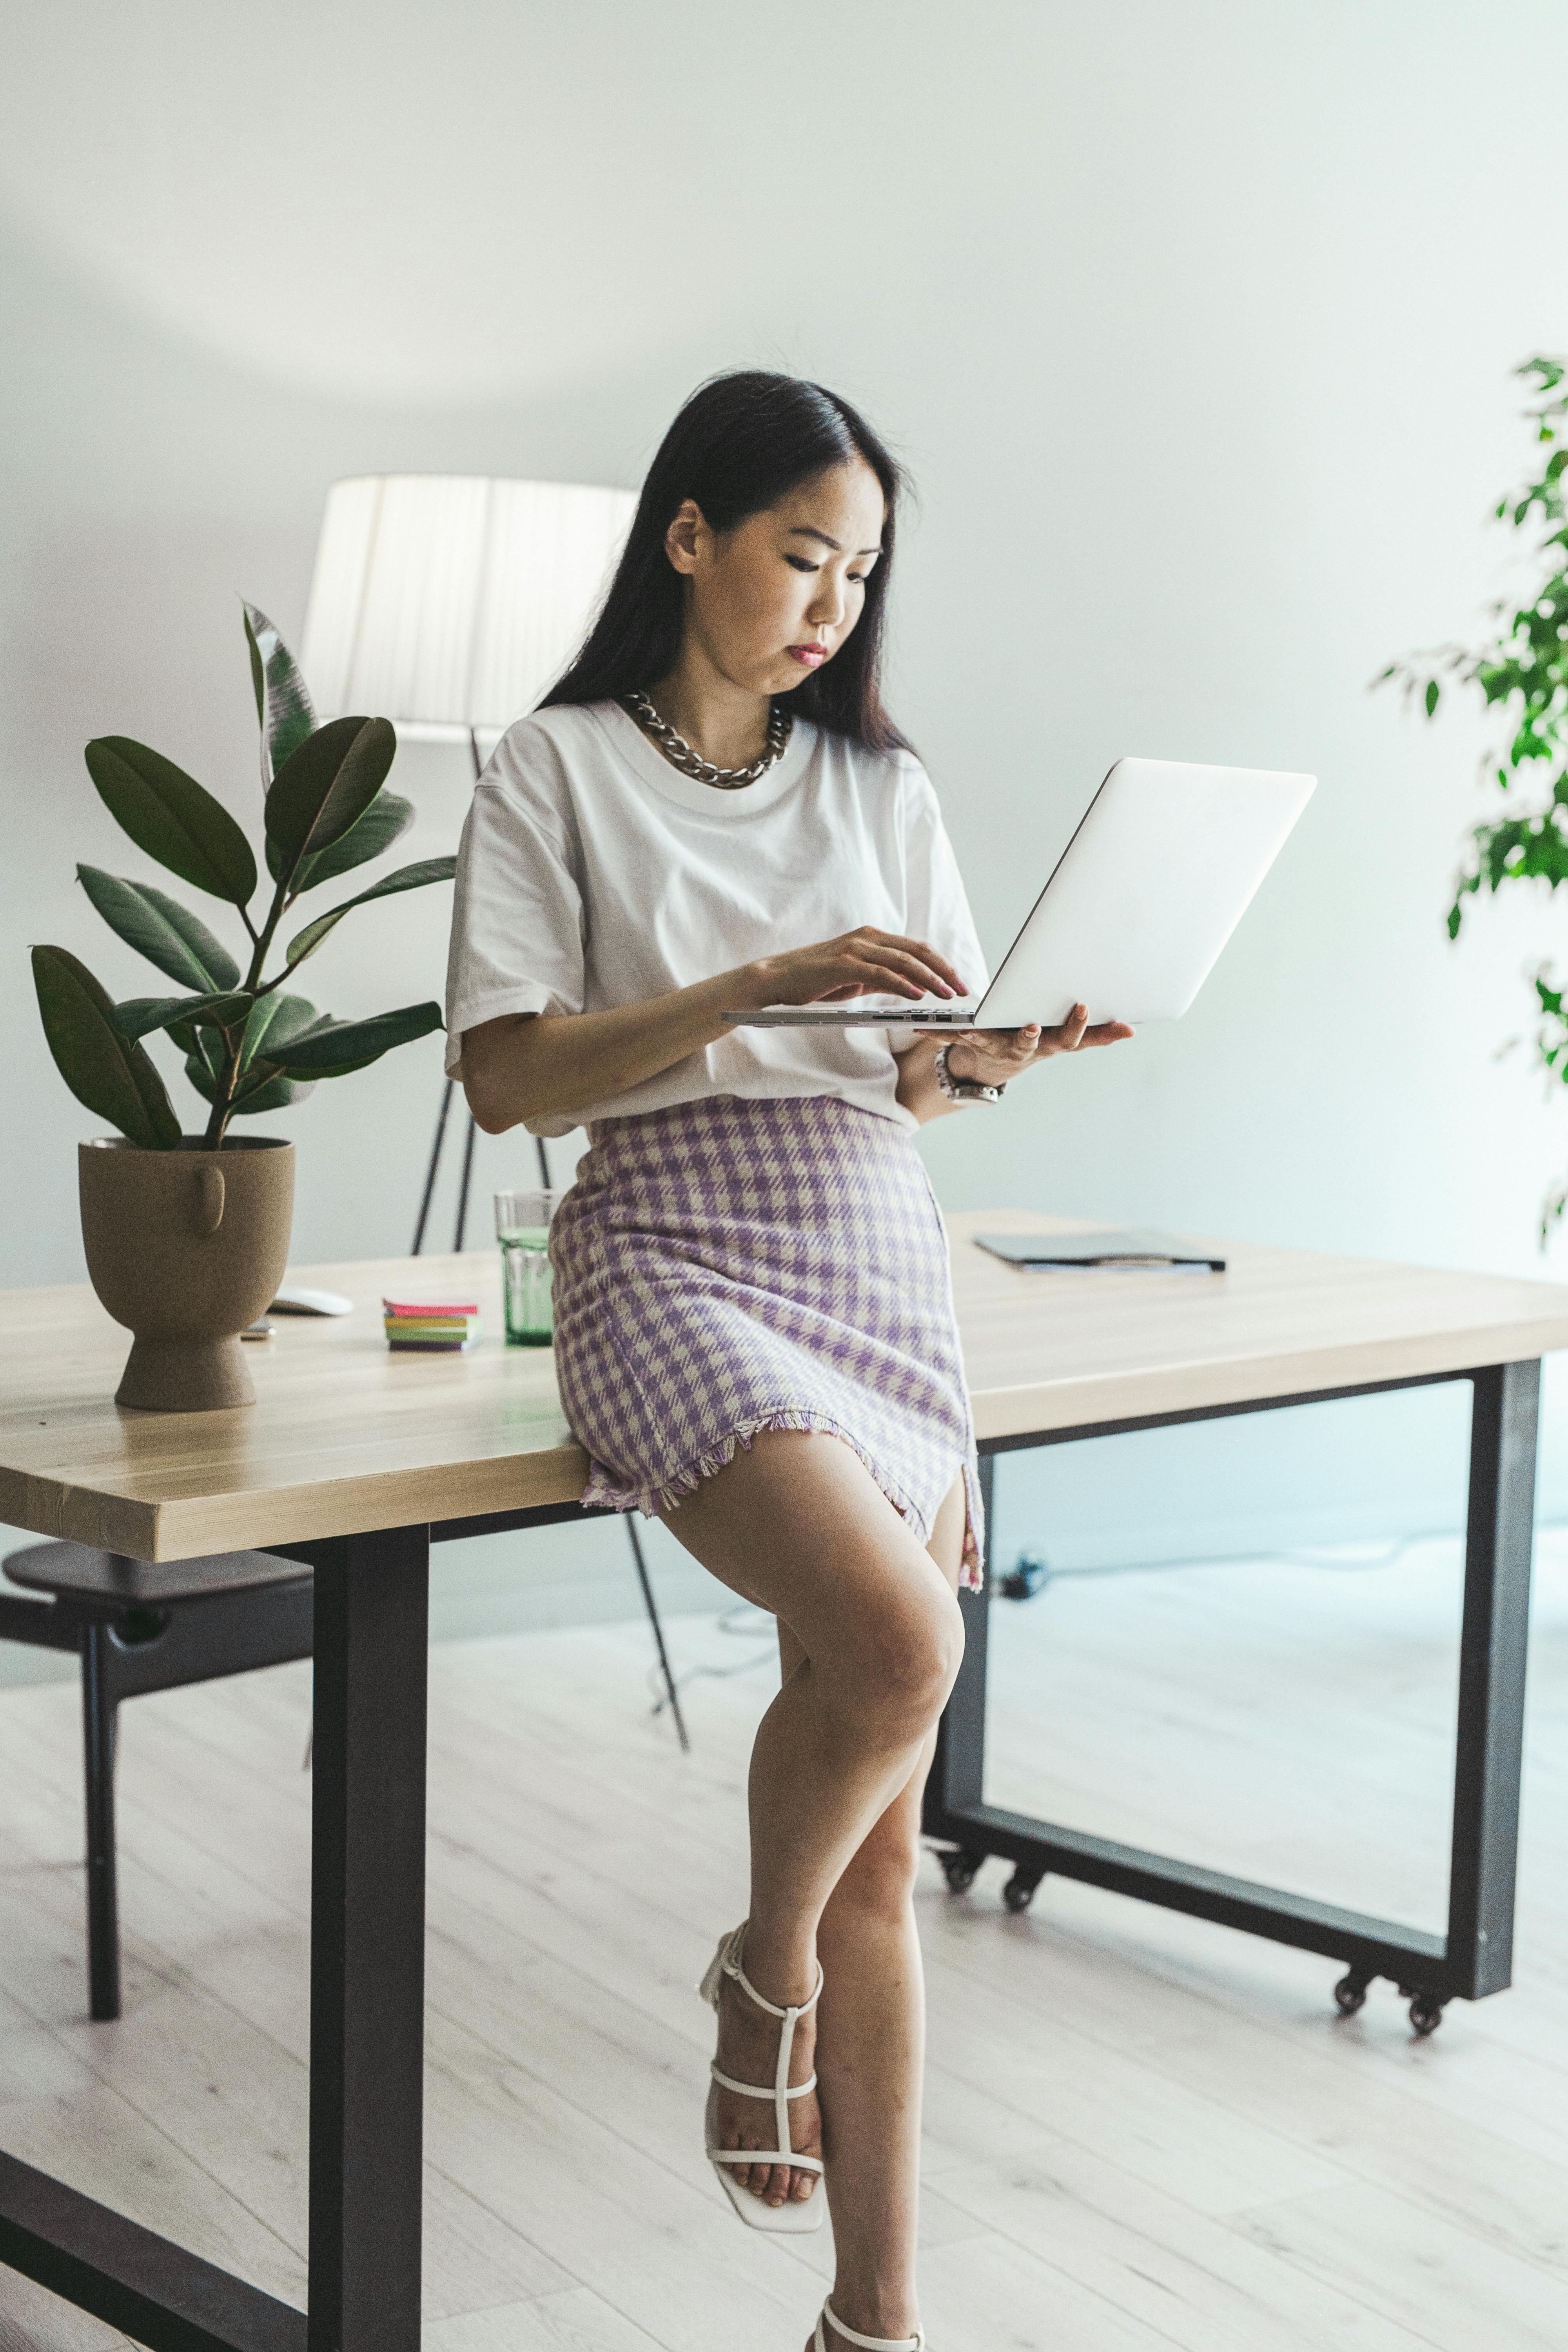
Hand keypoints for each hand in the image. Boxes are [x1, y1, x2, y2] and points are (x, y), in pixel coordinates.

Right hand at [745, 927, 967, 1006]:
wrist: (777, 979)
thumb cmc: (815, 981)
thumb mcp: (856, 980)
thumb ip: (884, 980)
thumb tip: (913, 987)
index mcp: (872, 938)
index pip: (916, 948)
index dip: (941, 964)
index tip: (958, 981)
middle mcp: (867, 938)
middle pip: (916, 950)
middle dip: (944, 969)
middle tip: (963, 988)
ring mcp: (855, 949)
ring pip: (902, 960)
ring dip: (929, 978)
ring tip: (946, 994)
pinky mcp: (843, 964)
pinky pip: (880, 973)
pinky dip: (902, 983)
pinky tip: (917, 995)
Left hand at [942, 1002, 1133, 1086]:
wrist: (996, 1066)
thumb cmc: (1038, 1042)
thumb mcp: (1067, 1041)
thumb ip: (1097, 1035)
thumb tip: (1131, 1030)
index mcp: (1049, 1044)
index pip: (1067, 1038)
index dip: (1075, 1025)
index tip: (1081, 1005)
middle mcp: (1023, 1050)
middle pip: (1029, 1045)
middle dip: (1030, 1037)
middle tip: (1032, 1027)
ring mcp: (996, 1048)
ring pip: (987, 1041)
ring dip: (976, 1036)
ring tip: (967, 1028)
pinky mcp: (971, 1044)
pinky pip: (954, 1037)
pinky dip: (938, 1033)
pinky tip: (921, 1028)